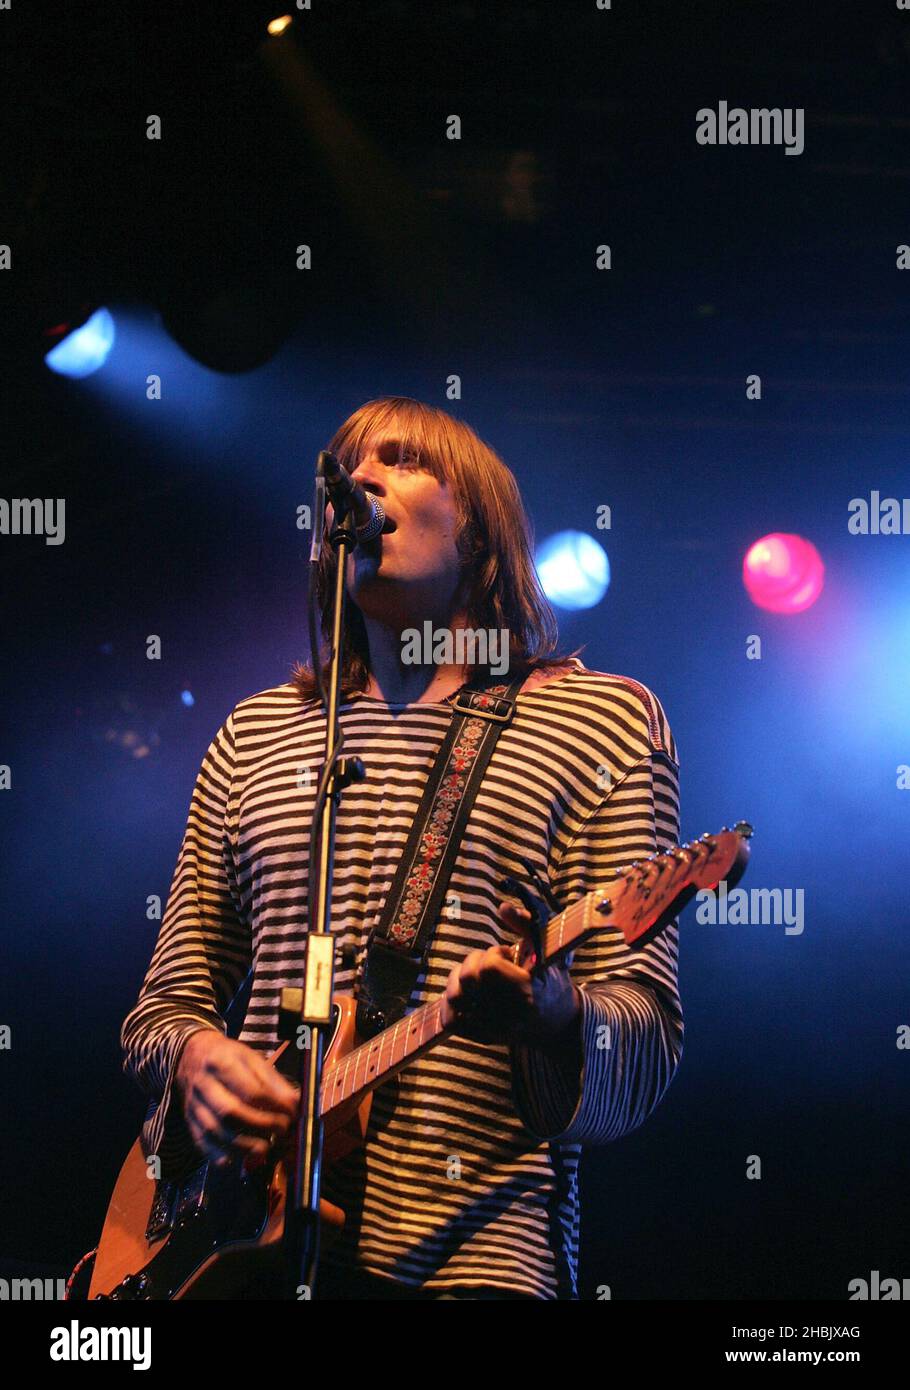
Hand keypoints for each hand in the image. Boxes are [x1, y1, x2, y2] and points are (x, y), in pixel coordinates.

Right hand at [175, 1030, 298, 1169]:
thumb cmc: (227, 1057)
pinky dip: (219, 1155)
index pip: (251, 1090)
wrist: (190, 1056)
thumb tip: (295, 1104)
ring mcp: (194, 1105)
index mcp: (222, 1062)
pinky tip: (237, 1160)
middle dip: (262, 1126)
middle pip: (231, 1112)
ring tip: (265, 1148)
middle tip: (282, 1130)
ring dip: (244, 1146)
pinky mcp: (190, 1122)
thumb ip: (273, 1081)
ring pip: (215, 1132)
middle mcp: (204, 1085)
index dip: (276, 1106)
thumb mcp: (251, 1058)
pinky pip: (202, 1144)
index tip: (292, 1113)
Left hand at [439, 901, 581, 1046]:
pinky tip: (465, 995)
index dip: (492, 954)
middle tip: (490, 965)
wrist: (558, 1021)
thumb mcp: (546, 949)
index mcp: (528, 990)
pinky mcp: (485, 1037)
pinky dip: (450, 1005)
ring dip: (459, 981)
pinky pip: (451, 1020)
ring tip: (476, 979)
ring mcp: (496, 1028)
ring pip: (455, 996)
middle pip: (467, 978)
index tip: (505, 954)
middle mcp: (511, 1013)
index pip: (489, 967)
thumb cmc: (549, 979)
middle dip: (474, 962)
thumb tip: (503, 907)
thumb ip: (526, 924)